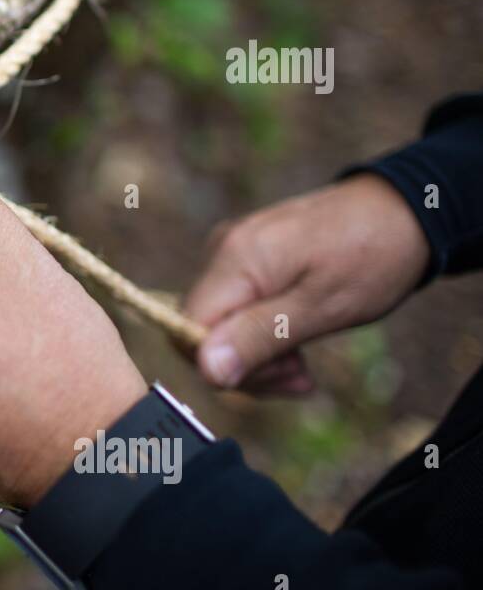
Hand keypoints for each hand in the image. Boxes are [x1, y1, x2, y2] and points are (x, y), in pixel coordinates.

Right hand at [185, 173, 429, 391]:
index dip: (221, 365)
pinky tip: (294, 346)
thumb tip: (207, 371)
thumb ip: (260, 335)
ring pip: (219, 325)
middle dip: (246, 366)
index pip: (188, 329)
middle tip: (299, 378)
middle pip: (201, 330)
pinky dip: (262, 335)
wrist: (402, 211)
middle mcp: (222, 251)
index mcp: (235, 259)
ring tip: (303, 369)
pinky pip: (235, 309)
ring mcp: (232, 253)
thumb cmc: (370, 256)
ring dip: (258, 357)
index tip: (278, 375)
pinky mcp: (246, 259)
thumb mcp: (321, 307)